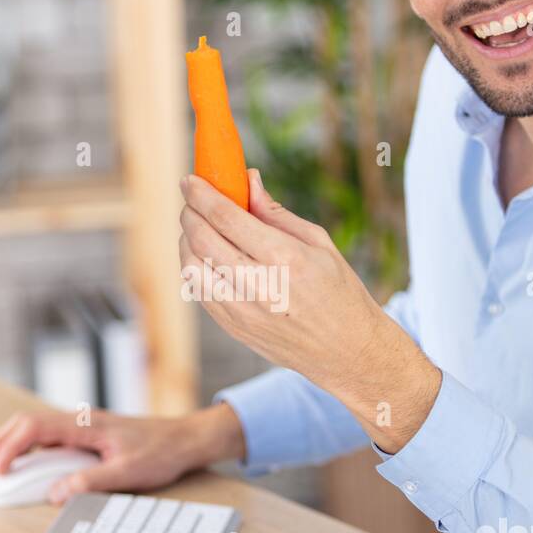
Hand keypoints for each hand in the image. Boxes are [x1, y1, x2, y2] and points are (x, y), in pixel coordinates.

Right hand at [0, 401, 245, 503]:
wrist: (184, 439)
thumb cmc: (161, 452)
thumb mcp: (128, 472)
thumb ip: (91, 482)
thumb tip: (56, 494)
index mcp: (84, 424)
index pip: (33, 428)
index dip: (8, 449)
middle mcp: (78, 421)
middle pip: (24, 424)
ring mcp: (80, 427)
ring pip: (33, 430)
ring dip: (11, 447)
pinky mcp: (85, 437)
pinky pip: (48, 440)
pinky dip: (28, 452)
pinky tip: (23, 469)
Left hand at [179, 169, 440, 450]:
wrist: (347, 352)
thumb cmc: (340, 292)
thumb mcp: (319, 243)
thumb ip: (276, 213)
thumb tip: (247, 181)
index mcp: (285, 259)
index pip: (226, 218)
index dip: (201, 194)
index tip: (190, 181)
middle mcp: (259, 286)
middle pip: (202, 240)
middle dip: (190, 213)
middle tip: (191, 200)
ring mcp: (243, 313)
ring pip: (192, 268)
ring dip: (185, 241)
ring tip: (196, 227)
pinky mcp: (234, 330)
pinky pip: (199, 293)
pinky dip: (194, 268)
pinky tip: (204, 256)